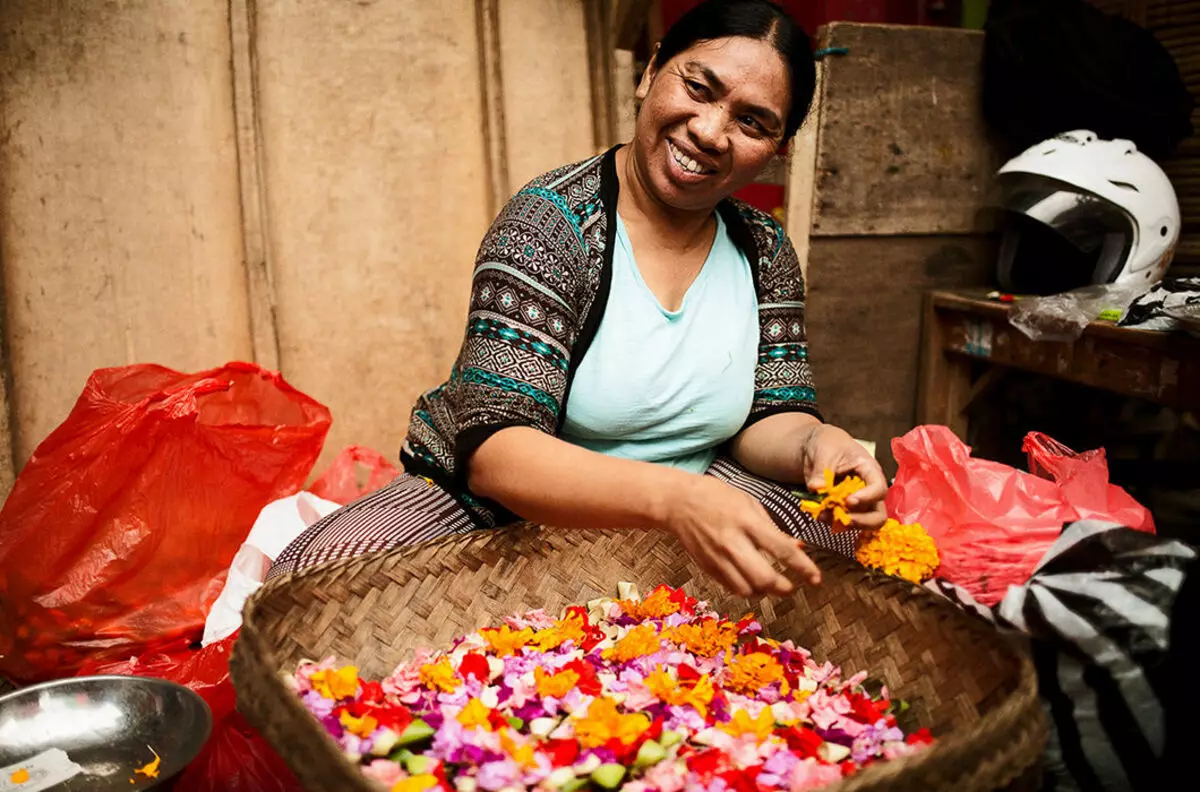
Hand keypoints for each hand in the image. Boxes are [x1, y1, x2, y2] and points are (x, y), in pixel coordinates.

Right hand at [662, 474, 820, 597]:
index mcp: (747, 522)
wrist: (678, 503)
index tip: (816, 578)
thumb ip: (773, 529)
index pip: (782, 551)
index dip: (803, 568)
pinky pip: (733, 588)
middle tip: (792, 586)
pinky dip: (747, 589)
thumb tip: (798, 547)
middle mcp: (732, 543)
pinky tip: (752, 581)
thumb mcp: (750, 503)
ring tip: (772, 583)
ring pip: (748, 590)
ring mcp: (718, 558)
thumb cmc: (716, 497)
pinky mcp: (708, 568)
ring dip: (765, 591)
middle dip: (784, 588)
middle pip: (764, 579)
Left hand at [800, 424, 887, 530]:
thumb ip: (821, 471)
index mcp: (870, 470)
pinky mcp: (844, 509)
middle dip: (863, 521)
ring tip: (824, 515)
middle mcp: (869, 490)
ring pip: (863, 523)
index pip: (879, 488)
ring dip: (844, 523)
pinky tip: (820, 514)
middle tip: (844, 519)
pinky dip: (832, 522)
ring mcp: (858, 502)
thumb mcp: (824, 451)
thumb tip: (816, 488)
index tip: (849, 501)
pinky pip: (843, 522)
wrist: (818, 448)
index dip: (867, 497)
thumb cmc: (828, 444)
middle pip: (878, 514)